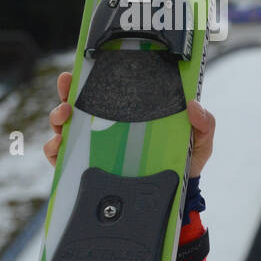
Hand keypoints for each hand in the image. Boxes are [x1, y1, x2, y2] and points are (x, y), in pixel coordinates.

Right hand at [44, 71, 215, 177]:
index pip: (107, 90)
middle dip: (66, 93)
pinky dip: (56, 150)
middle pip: (79, 105)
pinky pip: (64, 158)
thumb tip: (194, 105)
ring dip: (58, 119)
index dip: (90, 78)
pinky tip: (60, 145)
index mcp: (133, 113)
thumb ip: (204, 122)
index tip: (81, 69)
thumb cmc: (187, 158)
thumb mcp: (201, 138)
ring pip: (67, 128)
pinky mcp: (90, 168)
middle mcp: (111, 126)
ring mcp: (98, 146)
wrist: (181, 191)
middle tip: (67, 88)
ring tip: (64, 117)